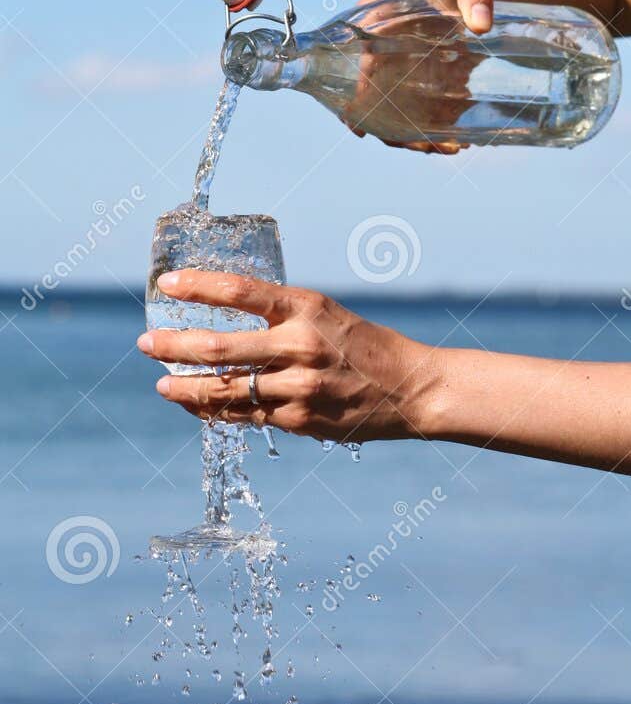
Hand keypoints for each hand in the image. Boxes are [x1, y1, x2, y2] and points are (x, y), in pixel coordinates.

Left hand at [136, 270, 438, 443]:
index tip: (167, 285)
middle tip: (146, 343)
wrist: (411, 388)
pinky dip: (213, 409)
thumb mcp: (327, 314)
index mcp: (307, 307)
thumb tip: (225, 314)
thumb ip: (282, 315)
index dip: (198, 286)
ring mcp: (298, 386)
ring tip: (163, 383)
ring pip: (223, 388)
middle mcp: (300, 345)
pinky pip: (243, 414)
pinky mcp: (298, 419)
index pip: (240, 291)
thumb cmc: (365, 345)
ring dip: (184, 387)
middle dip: (173, 345)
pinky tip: (194, 404)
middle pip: (218, 345)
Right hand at [350, 0, 498, 153]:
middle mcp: (383, 45)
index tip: (364, 128)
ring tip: (452, 147)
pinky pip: (427, 103)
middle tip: (431, 147)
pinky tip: (463, 137)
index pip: (352, 66)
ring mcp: (407, 61)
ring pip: (400, 107)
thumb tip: (482, 23)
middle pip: (375, 97)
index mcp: (373, 19)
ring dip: (419, 134)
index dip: (353, 101)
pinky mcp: (432, 70)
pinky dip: (439, 124)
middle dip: (396, 130)